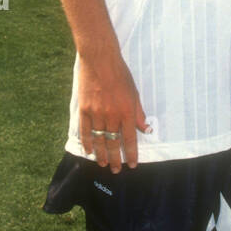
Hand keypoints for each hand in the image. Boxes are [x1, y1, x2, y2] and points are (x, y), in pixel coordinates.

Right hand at [78, 51, 149, 171]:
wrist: (100, 60)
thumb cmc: (120, 75)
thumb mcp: (134, 93)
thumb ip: (139, 113)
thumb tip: (146, 129)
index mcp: (127, 112)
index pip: (130, 139)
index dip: (132, 154)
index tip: (132, 164)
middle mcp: (112, 116)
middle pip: (114, 143)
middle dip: (116, 159)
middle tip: (116, 170)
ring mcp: (97, 114)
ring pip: (99, 140)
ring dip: (102, 154)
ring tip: (103, 164)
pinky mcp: (84, 110)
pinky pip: (85, 130)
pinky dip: (87, 142)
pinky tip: (89, 151)